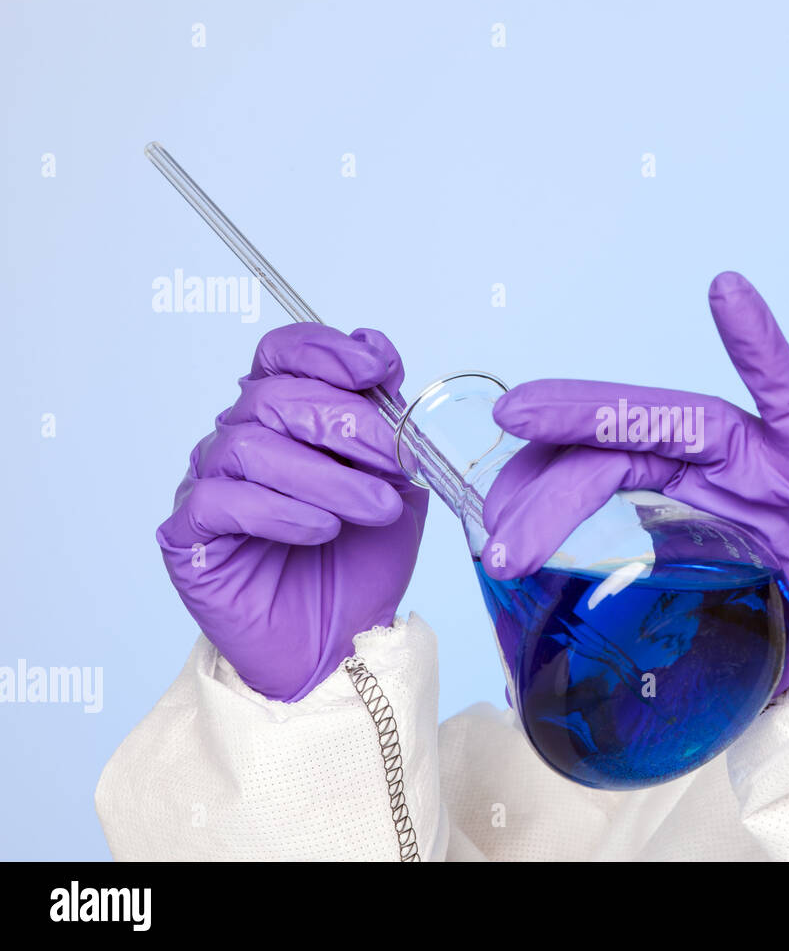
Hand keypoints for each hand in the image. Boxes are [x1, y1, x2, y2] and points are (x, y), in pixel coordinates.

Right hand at [157, 324, 428, 701]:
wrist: (339, 643)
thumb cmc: (361, 562)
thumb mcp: (396, 485)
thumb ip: (390, 428)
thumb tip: (381, 359)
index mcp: (283, 416)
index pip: (282, 354)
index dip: (326, 350)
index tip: (378, 367)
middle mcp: (237, 439)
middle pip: (274, 397)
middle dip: (346, 423)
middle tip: (398, 461)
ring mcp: (207, 483)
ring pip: (252, 446)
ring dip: (326, 476)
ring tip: (376, 510)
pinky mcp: (187, 534)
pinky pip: (221, 501)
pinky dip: (282, 511)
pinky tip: (322, 531)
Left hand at [482, 271, 788, 693]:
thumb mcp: (708, 636)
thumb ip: (656, 638)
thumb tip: (568, 677)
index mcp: (689, 505)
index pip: (605, 479)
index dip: (546, 490)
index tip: (490, 521)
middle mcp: (719, 472)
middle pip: (623, 448)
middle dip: (554, 459)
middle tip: (494, 481)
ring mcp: (767, 462)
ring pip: (677, 421)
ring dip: (600, 414)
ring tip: (530, 412)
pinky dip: (760, 348)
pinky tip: (726, 296)